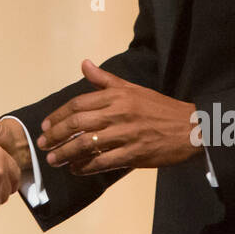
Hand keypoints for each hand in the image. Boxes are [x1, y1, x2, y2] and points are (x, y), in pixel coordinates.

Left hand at [35, 60, 199, 174]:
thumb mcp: (132, 88)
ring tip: (54, 159)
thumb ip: (105, 79)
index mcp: (117, 95)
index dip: (58, 115)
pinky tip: (76, 169)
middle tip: (43, 144)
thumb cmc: (159, 108)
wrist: (191, 128)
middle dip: (56, 135)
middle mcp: (119, 113)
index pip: (78, 103)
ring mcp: (126, 135)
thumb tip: (84, 64)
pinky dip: (86, 167)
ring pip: (86, 144)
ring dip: (66, 154)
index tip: (45, 124)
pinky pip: (103, 162)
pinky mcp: (134, 154)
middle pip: (77, 124)